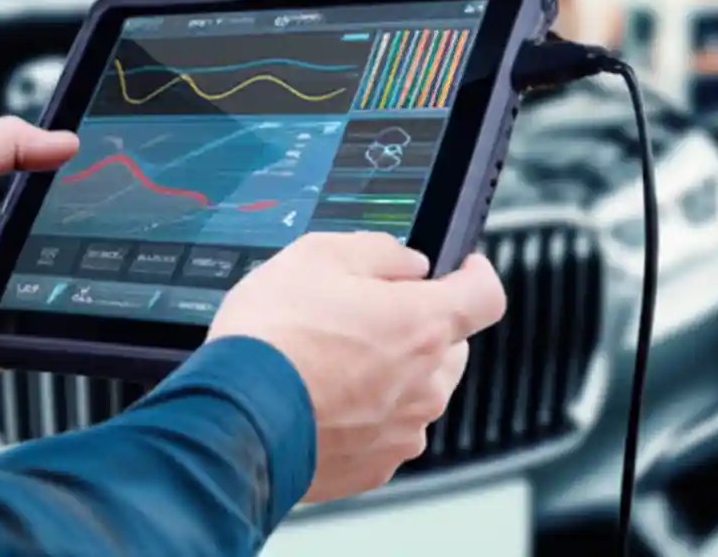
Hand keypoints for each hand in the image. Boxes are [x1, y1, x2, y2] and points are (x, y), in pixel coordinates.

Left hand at [0, 117, 78, 393]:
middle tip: (93, 241)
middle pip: (41, 257)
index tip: (89, 193)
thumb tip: (64, 139)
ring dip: (58, 292)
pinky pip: (27, 342)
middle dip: (68, 250)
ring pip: (42, 300)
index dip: (55, 203)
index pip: (22, 212)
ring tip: (77, 281)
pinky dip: (42, 333)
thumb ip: (6, 142)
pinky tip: (54, 318)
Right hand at [207, 231, 505, 502]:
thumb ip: (379, 251)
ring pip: (419, 392)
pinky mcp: (375, 467)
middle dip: (421, 327)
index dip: (476, 275)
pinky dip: (366, 416)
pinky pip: (387, 431)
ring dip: (393, 375)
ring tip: (333, 363)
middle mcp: (426, 384)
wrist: (230, 418)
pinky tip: (323, 401)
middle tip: (367, 317)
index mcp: (424, 325)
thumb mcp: (318, 255)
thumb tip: (406, 262)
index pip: (487, 295)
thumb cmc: (270, 339)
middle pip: (450, 346)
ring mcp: (402, 431)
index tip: (462, 270)